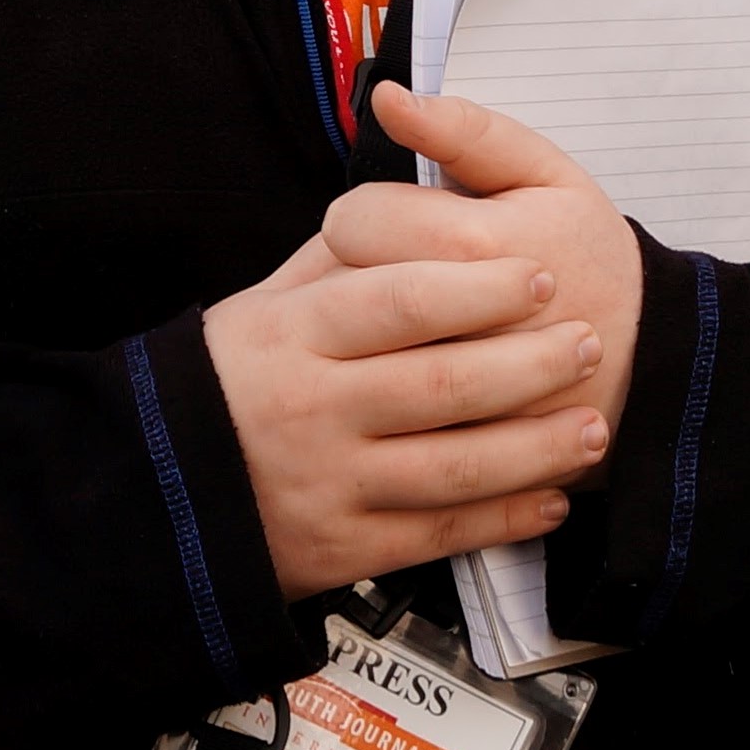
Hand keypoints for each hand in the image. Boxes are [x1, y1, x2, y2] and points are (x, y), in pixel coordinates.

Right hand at [202, 233, 610, 599]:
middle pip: (442, 384)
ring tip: (592, 426)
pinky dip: (504, 518)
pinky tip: (550, 496)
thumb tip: (411, 200)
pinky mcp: (341, 549)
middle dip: (531, 364)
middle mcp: (312, 407)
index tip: (542, 276)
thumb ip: (338, 263)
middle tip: (588, 341)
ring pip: (454, 466)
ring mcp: (328, 483)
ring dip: (537, 447)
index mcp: (291, 334)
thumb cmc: (229, 384)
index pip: (401, 302)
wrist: (157, 492)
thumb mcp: (262, 306)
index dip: (481, 289)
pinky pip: (439, 535)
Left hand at [328, 85, 646, 461]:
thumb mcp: (547, 173)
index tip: (400, 228)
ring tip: (420, 329)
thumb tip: (388, 98)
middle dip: (368, 278)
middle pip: (349, 294)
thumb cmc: (592, 255)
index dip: (369, 219)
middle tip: (409, 277)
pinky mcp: (466, 447)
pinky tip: (426, 379)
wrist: (656, 361)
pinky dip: (395, 402)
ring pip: (362, 360)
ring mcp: (466, 398)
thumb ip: (465, 130)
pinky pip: (390, 421)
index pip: (354, 222)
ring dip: (375, 343)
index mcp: (481, 243)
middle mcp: (467, 324)